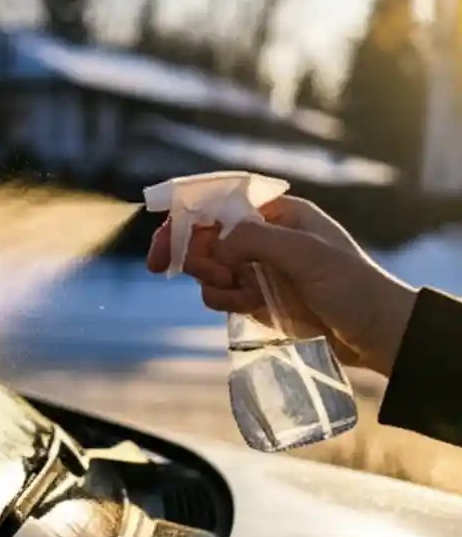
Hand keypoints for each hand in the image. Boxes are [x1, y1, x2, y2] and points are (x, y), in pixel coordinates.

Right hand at [146, 195, 416, 375]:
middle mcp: (263, 235)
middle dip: (195, 255)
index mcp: (278, 213)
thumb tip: (215, 248)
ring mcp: (256, 267)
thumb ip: (255, 240)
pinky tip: (247, 306)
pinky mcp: (254, 296)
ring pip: (206, 267)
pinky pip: (218, 293)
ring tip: (241, 293)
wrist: (374, 333)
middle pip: (204, 235)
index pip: (219, 203)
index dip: (185, 217)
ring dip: (212, 281)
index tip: (163, 244)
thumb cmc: (351, 285)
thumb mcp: (306, 253)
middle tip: (194, 273)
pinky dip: (222, 300)